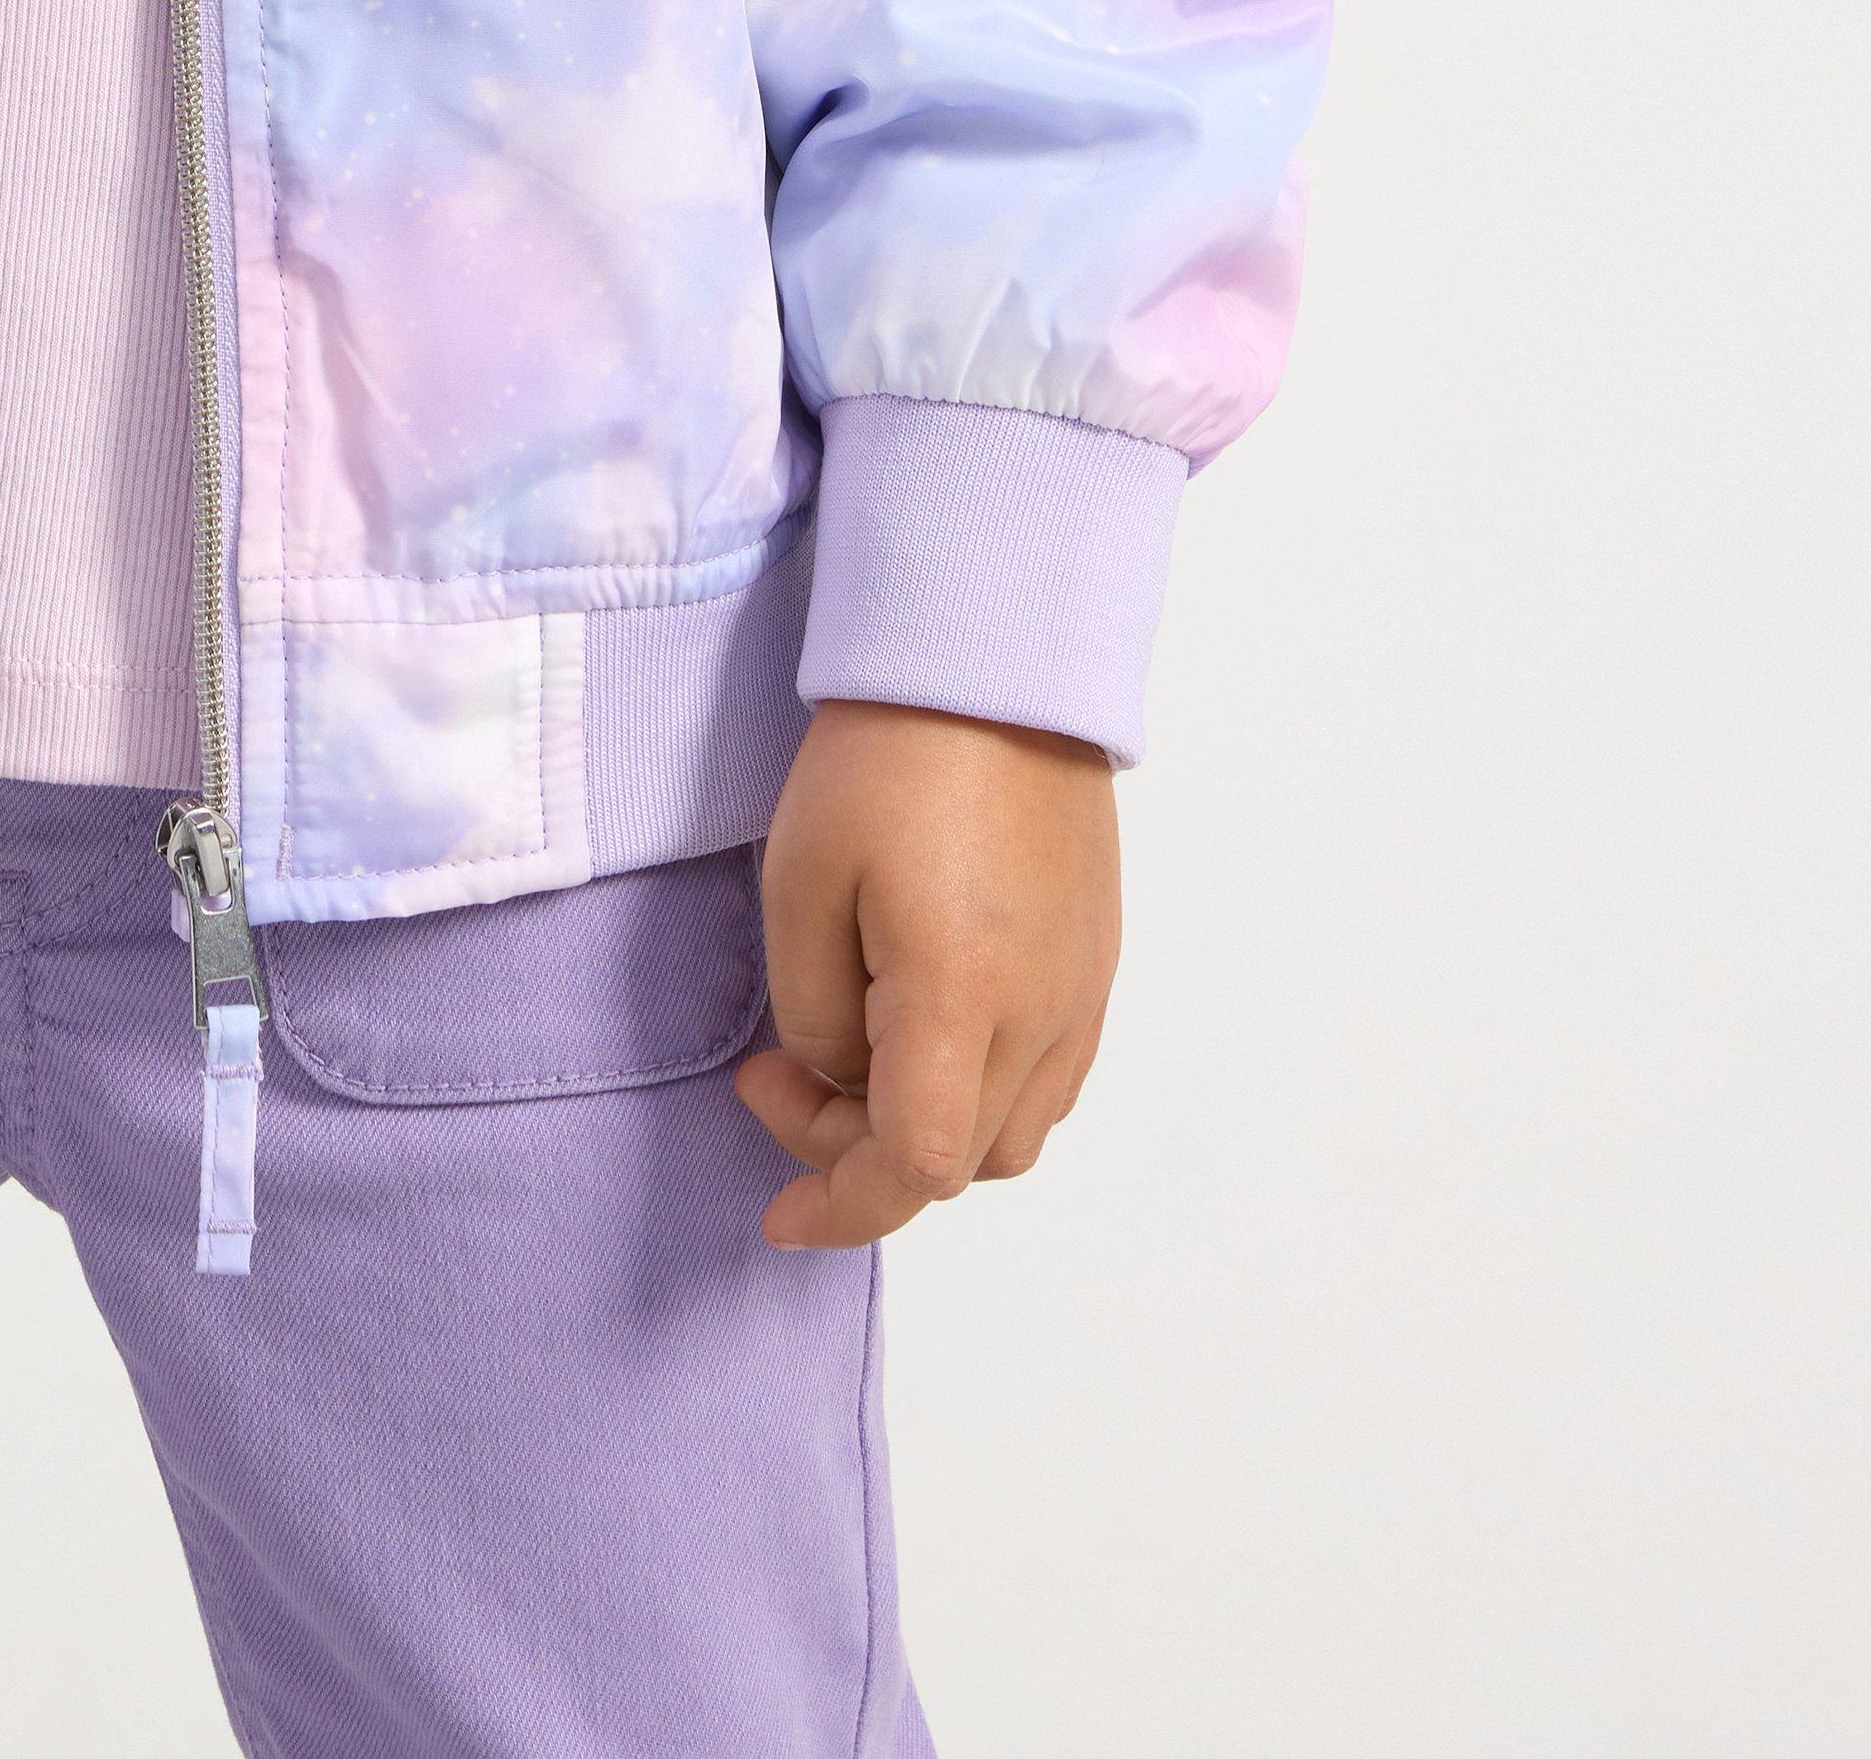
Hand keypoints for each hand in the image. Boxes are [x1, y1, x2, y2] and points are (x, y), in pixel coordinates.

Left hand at [732, 698, 1118, 1248]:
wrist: (991, 660)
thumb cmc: (884, 757)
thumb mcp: (801, 881)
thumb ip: (813, 1012)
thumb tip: (840, 1074)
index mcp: (963, 997)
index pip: (914, 1166)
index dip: (840, 1205)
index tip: (776, 1209)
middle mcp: (1043, 1014)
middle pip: (961, 1161)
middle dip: (859, 1151)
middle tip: (780, 1073)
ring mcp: (1081, 989)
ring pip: (1011, 1130)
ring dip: (927, 1126)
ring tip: (848, 1047)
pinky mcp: (1095, 958)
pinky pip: (1047, 1073)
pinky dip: (979, 1086)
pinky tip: (919, 1024)